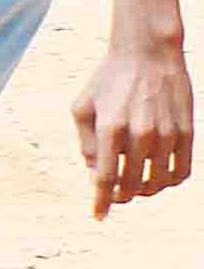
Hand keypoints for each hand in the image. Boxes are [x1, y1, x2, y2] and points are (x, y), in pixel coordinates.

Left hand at [72, 38, 194, 219]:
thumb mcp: (83, 107)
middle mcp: (140, 134)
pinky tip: (159, 178)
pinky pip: (182, 171)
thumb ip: (87, 144)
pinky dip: (169, 182)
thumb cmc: (108, 80)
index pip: (106, 179)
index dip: (101, 202)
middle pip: (131, 184)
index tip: (98, 215)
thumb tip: (96, 175)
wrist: (148, 52)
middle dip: (121, 196)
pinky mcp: (186, 132)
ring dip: (145, 190)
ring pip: (158, 182)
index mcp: (110, 128)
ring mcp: (166, 134)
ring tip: (137, 186)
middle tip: (116, 195)